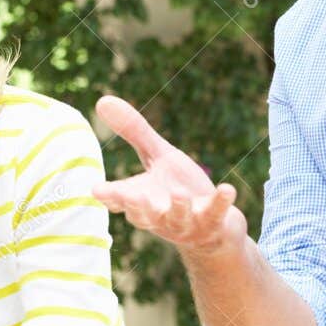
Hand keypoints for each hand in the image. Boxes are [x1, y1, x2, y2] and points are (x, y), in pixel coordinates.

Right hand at [93, 95, 247, 254]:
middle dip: (138, 207)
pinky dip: (221, 203)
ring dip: (178, 207)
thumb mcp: (158, 157)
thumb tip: (102, 99)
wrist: (212, 226)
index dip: (109, 196)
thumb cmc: (177, 189)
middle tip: (130, 197)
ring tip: (179, 195)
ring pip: (178, 217)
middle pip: (143, 214)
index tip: (98, 190)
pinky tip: (227, 189)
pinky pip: (216, 214)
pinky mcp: (211, 223)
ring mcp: (185, 223)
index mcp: (140, 200)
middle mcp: (158, 216)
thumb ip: (134, 132)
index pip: (119, 199)